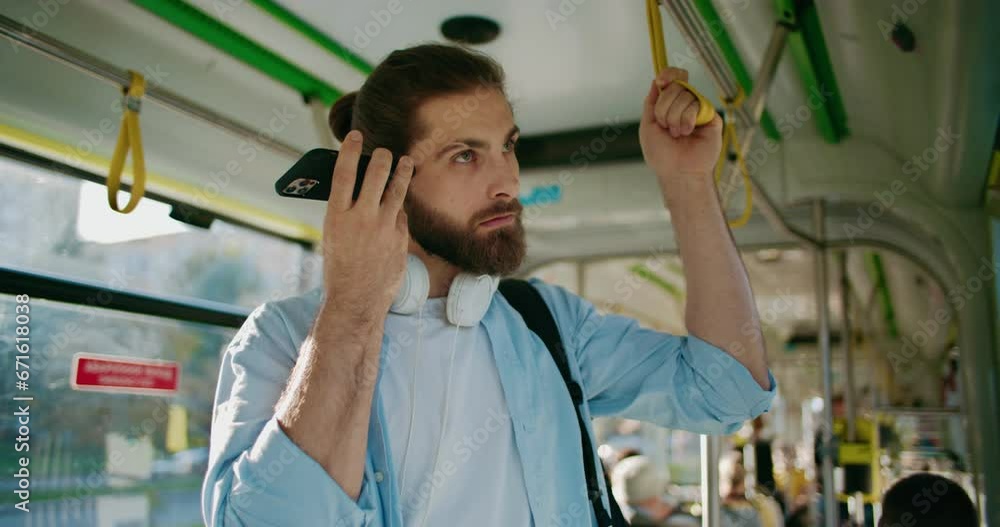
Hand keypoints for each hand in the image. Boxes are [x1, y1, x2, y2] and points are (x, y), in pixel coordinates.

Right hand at [320, 130, 412, 318]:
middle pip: (376, 175)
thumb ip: (346, 211)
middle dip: (382, 158)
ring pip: (397, 190)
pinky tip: (397, 208)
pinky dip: (399, 210)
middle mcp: (361, 218)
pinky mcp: (400, 238)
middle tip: (385, 151)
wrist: (356, 299)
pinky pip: (401, 215)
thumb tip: (359, 188)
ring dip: (402, 172)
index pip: (344, 173)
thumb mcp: (333, 236)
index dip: (350, 151)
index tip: (355, 136)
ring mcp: (383, 227)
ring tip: (406, 161)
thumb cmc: (339, 267)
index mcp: (337, 216)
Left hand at [639, 67, 722, 179]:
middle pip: (675, 85)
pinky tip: (688, 132)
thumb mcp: (647, 126)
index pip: (673, 78)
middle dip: (664, 108)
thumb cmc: (661, 155)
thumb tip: (656, 81)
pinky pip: (697, 104)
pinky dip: (687, 119)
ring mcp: (699, 109)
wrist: (677, 171)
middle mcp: (685, 104)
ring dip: (674, 117)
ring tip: (678, 134)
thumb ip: (651, 103)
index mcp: (670, 105)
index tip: (660, 81)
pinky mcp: (711, 116)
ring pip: (685, 94)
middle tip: (666, 127)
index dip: (669, 74)